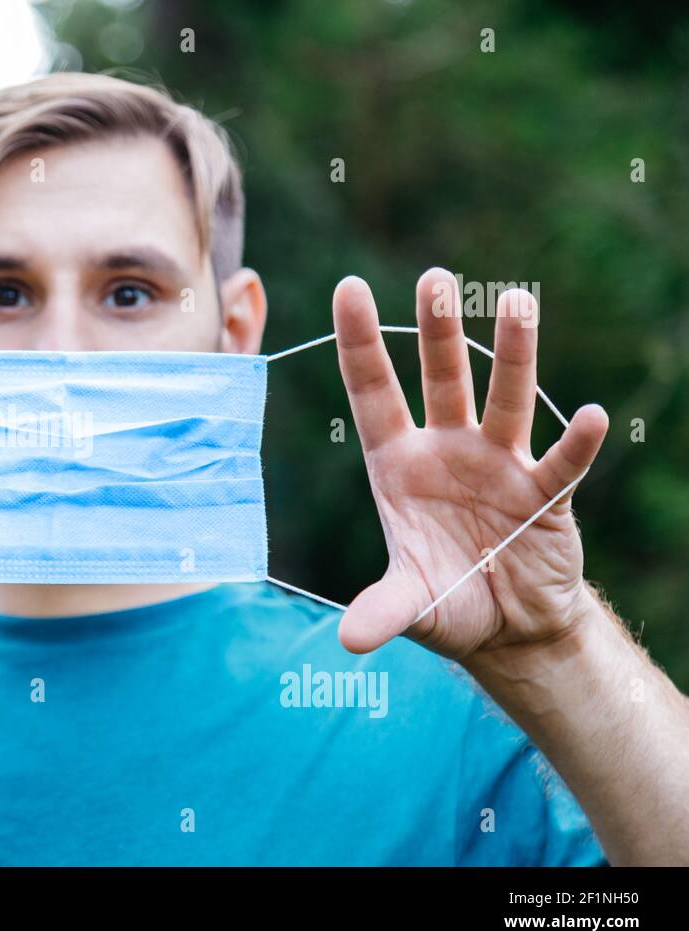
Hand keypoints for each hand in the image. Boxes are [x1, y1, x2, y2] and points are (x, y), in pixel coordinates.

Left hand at [331, 268, 607, 659]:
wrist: (507, 630)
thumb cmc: (447, 602)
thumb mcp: (410, 605)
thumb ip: (383, 611)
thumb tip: (348, 640)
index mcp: (398, 465)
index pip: (373, 392)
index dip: (359, 342)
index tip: (348, 286)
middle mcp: (446, 452)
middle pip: (441, 380)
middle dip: (437, 331)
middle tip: (435, 277)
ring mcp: (497, 466)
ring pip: (504, 400)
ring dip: (511, 355)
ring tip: (516, 301)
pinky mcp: (544, 495)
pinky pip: (562, 464)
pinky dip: (577, 445)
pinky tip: (595, 418)